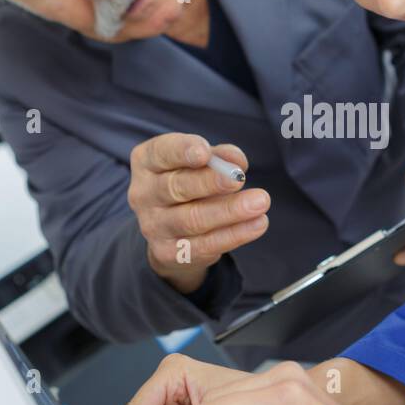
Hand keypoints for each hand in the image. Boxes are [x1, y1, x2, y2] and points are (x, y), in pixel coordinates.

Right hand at [127, 133, 269, 291]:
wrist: (171, 231)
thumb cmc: (189, 183)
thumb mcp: (200, 163)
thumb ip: (219, 157)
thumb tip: (237, 162)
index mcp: (147, 163)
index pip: (161, 152)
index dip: (182, 151)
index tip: (205, 152)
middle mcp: (144, 194)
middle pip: (176, 187)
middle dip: (209, 182)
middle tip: (238, 178)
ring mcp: (153, 226)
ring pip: (192, 219)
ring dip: (229, 210)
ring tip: (260, 202)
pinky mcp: (168, 252)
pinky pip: (205, 244)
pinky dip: (234, 234)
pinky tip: (258, 224)